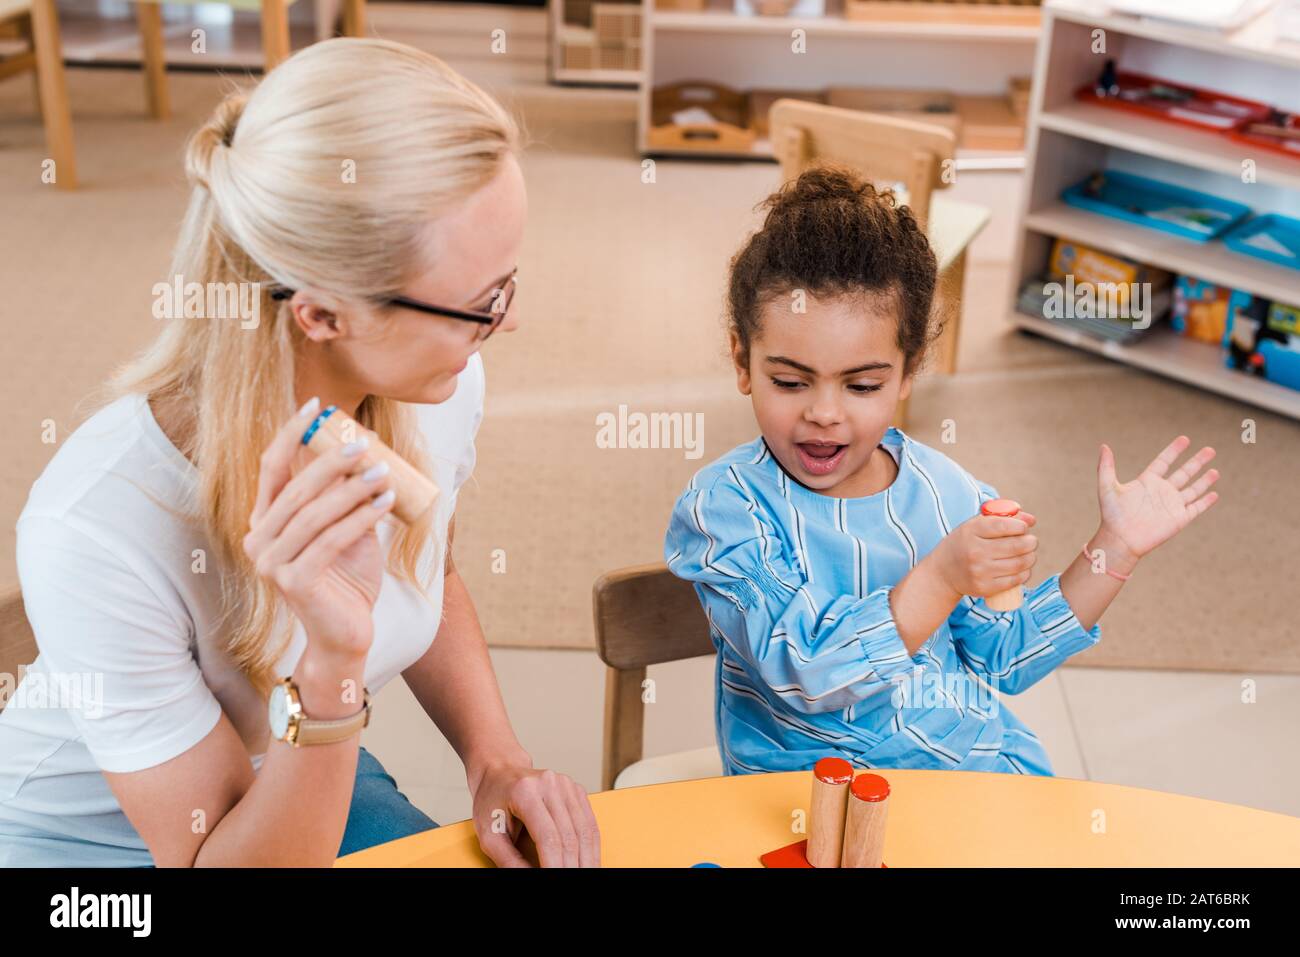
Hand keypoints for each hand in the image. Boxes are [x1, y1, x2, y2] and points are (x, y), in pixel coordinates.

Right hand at [242, 397, 396, 658]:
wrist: (346, 633)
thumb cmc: (346, 579)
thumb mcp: (347, 529)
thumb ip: (346, 496)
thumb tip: (365, 450)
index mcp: (265, 520)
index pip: (271, 467)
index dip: (291, 433)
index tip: (316, 405)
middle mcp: (258, 539)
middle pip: (295, 488)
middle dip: (331, 461)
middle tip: (363, 443)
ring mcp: (270, 562)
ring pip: (314, 514)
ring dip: (352, 489)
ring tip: (384, 473)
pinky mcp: (294, 582)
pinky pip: (330, 540)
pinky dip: (360, 518)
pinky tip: (384, 503)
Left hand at [470, 763, 600, 867]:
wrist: (500, 772)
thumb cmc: (492, 801)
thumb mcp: (489, 834)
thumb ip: (508, 860)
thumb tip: (530, 878)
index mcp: (525, 792)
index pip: (548, 837)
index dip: (554, 865)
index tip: (555, 880)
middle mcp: (550, 784)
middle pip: (569, 836)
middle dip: (571, 866)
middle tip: (572, 882)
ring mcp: (566, 785)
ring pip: (585, 830)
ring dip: (586, 859)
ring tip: (585, 874)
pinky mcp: (575, 789)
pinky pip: (590, 822)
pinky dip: (591, 846)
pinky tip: (588, 861)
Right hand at [933, 510, 1038, 599]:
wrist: (943, 573)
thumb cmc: (964, 544)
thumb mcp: (975, 526)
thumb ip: (1002, 518)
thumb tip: (1031, 520)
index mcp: (971, 531)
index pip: (1003, 525)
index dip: (1020, 526)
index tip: (1024, 527)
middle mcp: (975, 551)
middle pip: (1016, 546)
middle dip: (1030, 542)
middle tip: (1031, 541)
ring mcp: (980, 571)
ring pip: (1019, 563)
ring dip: (1031, 557)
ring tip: (1029, 554)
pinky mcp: (985, 587)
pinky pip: (1015, 580)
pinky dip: (1025, 573)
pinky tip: (1022, 568)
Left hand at [1096, 436, 1218, 560]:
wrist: (1121, 540)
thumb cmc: (1112, 515)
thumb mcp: (1107, 487)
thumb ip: (1106, 467)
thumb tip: (1104, 446)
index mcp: (1147, 482)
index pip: (1164, 462)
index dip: (1174, 450)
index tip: (1185, 439)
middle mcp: (1162, 491)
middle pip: (1184, 472)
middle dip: (1197, 461)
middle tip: (1210, 449)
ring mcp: (1172, 505)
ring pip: (1193, 489)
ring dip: (1205, 480)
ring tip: (1215, 470)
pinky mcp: (1179, 519)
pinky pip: (1196, 508)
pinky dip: (1206, 501)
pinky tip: (1215, 493)